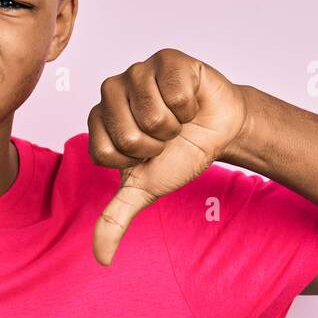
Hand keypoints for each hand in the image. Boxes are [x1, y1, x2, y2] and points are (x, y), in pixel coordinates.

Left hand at [88, 48, 248, 264]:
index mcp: (97, 120)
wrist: (220, 131)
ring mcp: (136, 71)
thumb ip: (116, 218)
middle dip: (156, 144)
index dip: (134, 160)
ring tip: (177, 118)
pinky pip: (174, 91)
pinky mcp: (165, 58)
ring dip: (174, 125)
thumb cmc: (178, 154)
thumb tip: (102, 258)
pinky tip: (189, 101)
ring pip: (150, 113)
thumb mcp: (145, 189)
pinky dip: (189, 105)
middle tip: (165, 135)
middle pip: (126, 134)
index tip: (147, 153)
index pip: (104, 151)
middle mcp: (110, 92)